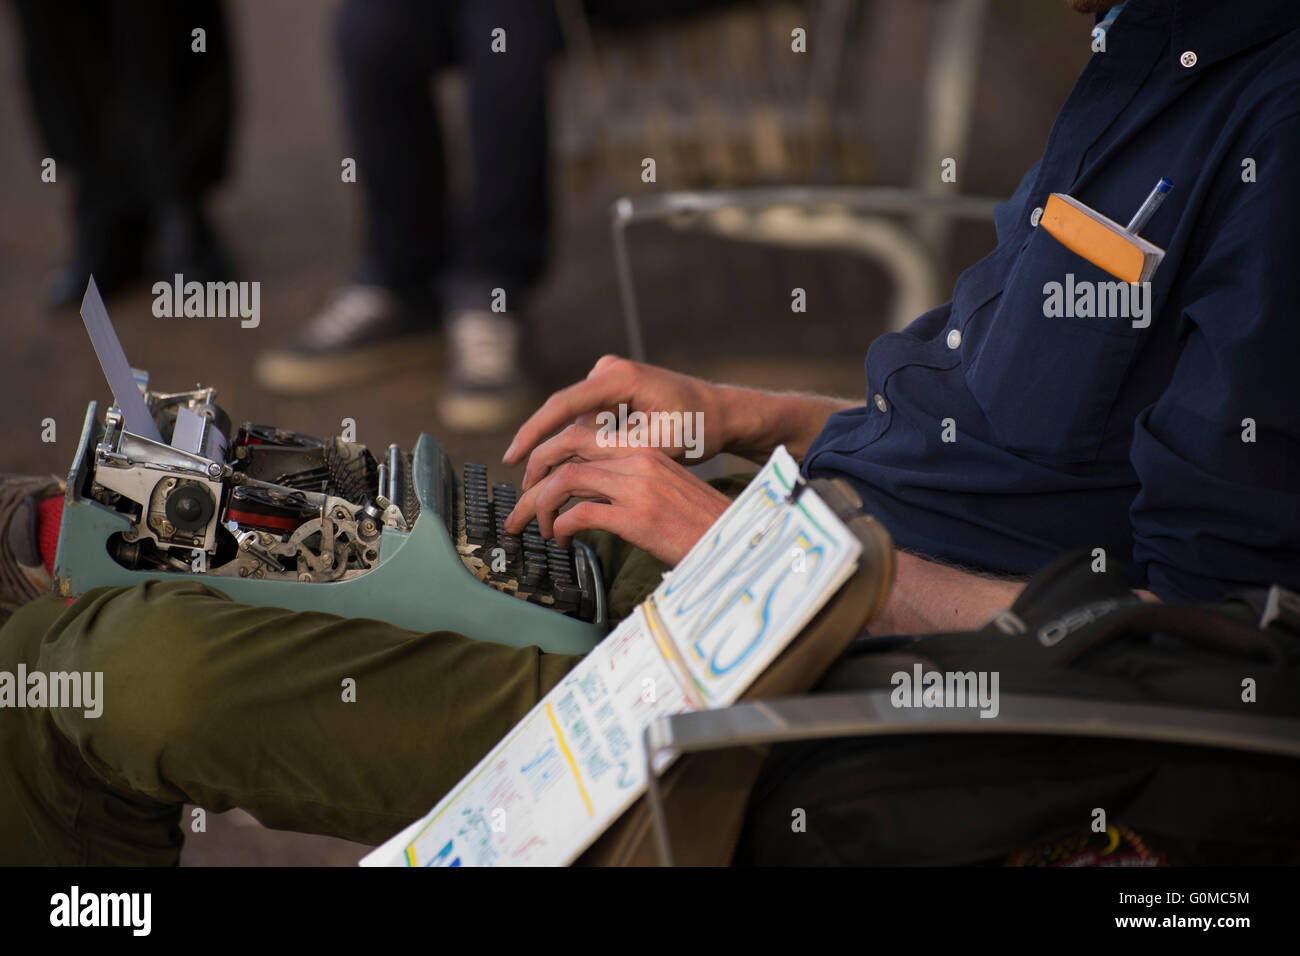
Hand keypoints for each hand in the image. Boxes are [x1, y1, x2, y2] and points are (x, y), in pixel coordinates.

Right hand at [503, 355, 737, 473]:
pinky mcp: (610, 391)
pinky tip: (581, 473)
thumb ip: (615, 452)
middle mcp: (608, 372)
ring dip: (564, 453)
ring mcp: (608, 379)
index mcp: (619, 378)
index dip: (533, 434)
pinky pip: (586, 421)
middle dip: (545, 452)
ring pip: (574, 423)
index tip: (512, 457)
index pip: (562, 405)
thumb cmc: (697, 427)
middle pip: (562, 415)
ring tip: (551, 489)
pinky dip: (580, 446)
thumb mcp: (658, 444)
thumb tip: (575, 471)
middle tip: (525, 489)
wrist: (719, 413)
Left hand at [503, 449, 731, 566]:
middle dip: (532, 480)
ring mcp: (638, 488)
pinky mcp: (638, 518)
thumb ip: (628, 480)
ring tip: (533, 529)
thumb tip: (587, 495)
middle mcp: (639, 460)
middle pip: (565, 452)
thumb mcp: (664, 489)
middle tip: (517, 510)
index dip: (548, 458)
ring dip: (539, 507)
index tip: (533, 483)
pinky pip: (580, 515)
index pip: (580, 437)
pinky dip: (560, 528)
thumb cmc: (700, 523)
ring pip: (565, 481)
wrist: (738, 543)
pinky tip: (562, 542)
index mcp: (644, 449)